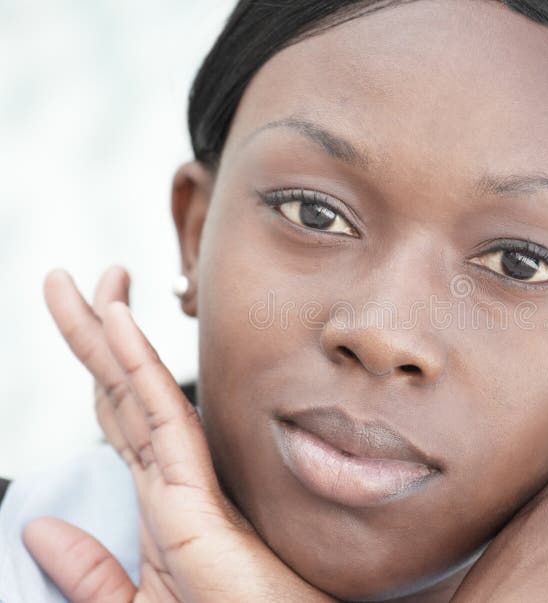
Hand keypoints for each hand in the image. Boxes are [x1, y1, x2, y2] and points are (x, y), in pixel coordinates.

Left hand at [23, 266, 334, 602]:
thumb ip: (88, 571)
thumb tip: (40, 528)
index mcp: (160, 498)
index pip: (121, 414)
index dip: (102, 366)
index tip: (92, 320)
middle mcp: (173, 478)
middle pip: (126, 391)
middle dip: (101, 330)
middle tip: (85, 278)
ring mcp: (185, 483)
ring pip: (139, 391)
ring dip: (111, 332)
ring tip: (95, 284)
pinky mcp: (193, 499)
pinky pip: (161, 417)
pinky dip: (138, 366)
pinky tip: (119, 325)